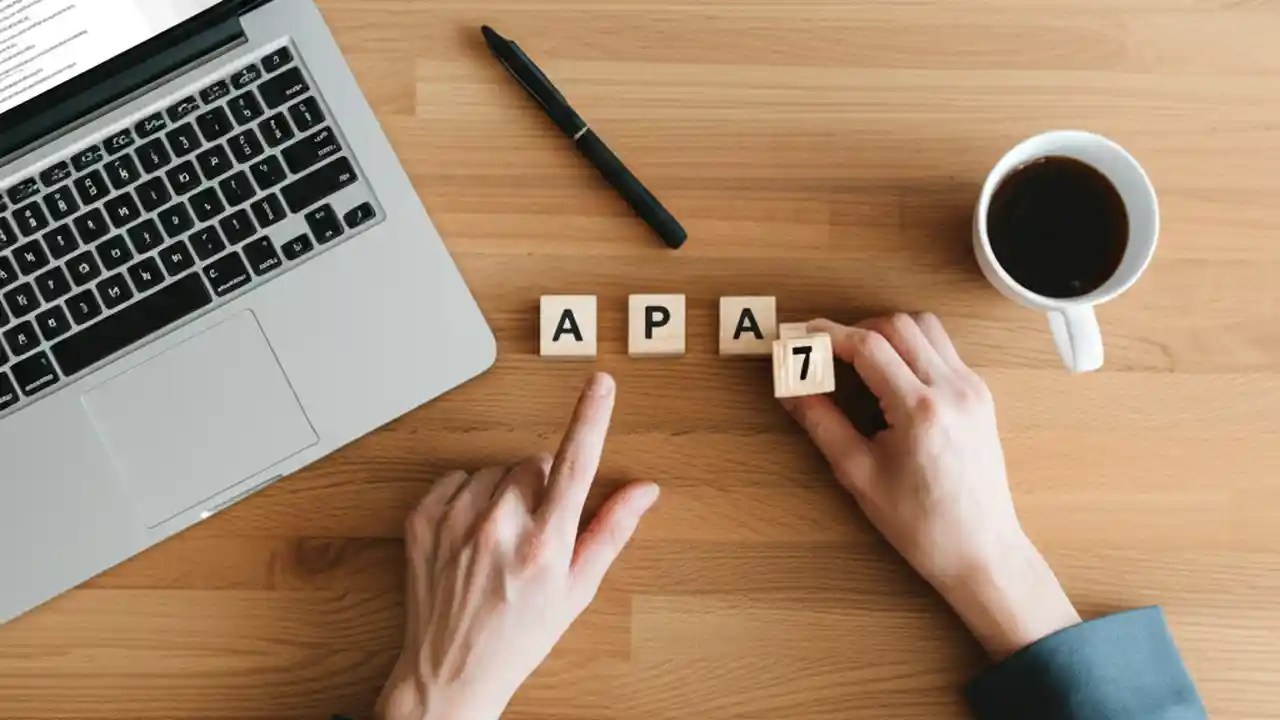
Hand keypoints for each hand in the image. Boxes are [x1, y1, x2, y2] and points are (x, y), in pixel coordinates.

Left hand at [378, 373, 659, 719]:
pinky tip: (472, 532)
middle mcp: (499, 529)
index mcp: (544, 546)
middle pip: (535, 464)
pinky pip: (457, 479)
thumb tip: (644, 490)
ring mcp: (455, 523)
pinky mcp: (423, 521)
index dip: (591, 418)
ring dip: (504, 492)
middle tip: (538, 528)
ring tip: (502, 538)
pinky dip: (467, 497)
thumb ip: (611, 531)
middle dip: (543, 484)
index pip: (575, 465)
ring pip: (496, 471)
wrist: (450, 671)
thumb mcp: (577, 591)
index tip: (600, 385)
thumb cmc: (519, 635)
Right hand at [780, 314, 1079, 659]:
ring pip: (926, 327)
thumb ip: (821, 423)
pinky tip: (891, 380)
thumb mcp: (859, 474)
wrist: (981, 550)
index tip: (801, 338)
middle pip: (898, 324)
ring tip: (859, 362)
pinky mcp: (980, 395)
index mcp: (919, 410)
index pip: (868, 346)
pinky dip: (912, 349)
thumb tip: (790, 388)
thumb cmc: (921, 524)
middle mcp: (952, 389)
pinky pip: (943, 350)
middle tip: (826, 351)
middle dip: (856, 329)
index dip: (828, 335)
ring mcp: (972, 389)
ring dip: (887, 333)